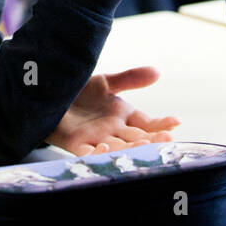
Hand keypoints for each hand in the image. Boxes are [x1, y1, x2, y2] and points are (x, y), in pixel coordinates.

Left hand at [47, 66, 179, 155]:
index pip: (149, 124)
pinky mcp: (76, 144)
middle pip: (137, 138)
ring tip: (144, 144)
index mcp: (124, 116)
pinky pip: (88, 153)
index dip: (162, 124)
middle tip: (167, 139)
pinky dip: (97, 153)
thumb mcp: (106, 82)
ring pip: (118, 147)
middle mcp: (113, 130)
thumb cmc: (79, 91)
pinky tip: (106, 148)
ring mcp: (96, 138)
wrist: (49, 94)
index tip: (177, 122)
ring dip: (131, 148)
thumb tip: (157, 72)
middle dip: (152, 140)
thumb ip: (130, 78)